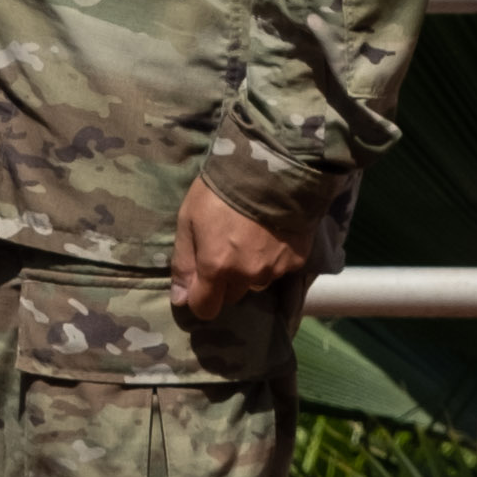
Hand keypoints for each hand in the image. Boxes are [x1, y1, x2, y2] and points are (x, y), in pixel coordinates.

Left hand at [170, 177, 309, 323]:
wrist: (272, 168)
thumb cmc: (220, 190)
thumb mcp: (188, 219)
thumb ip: (183, 262)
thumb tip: (180, 299)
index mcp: (217, 268)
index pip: (206, 308)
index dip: (199, 299)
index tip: (198, 283)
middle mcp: (247, 276)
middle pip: (231, 296)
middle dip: (224, 281)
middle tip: (224, 249)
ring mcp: (275, 269)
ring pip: (256, 282)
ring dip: (250, 270)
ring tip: (249, 238)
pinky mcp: (296, 260)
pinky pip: (278, 268)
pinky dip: (272, 257)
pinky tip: (270, 233)